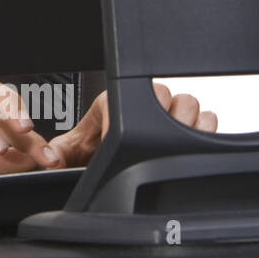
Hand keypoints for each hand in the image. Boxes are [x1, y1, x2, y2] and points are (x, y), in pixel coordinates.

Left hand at [40, 81, 218, 168]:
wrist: (103, 162)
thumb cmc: (88, 154)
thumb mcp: (68, 154)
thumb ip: (55, 154)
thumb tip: (50, 161)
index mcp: (111, 102)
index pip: (124, 98)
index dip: (120, 123)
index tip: (113, 142)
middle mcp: (141, 102)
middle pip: (165, 95)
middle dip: (160, 120)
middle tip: (148, 146)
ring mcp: (167, 113)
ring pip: (190, 104)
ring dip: (184, 126)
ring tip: (170, 149)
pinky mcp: (188, 127)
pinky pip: (209, 119)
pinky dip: (205, 133)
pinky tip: (190, 150)